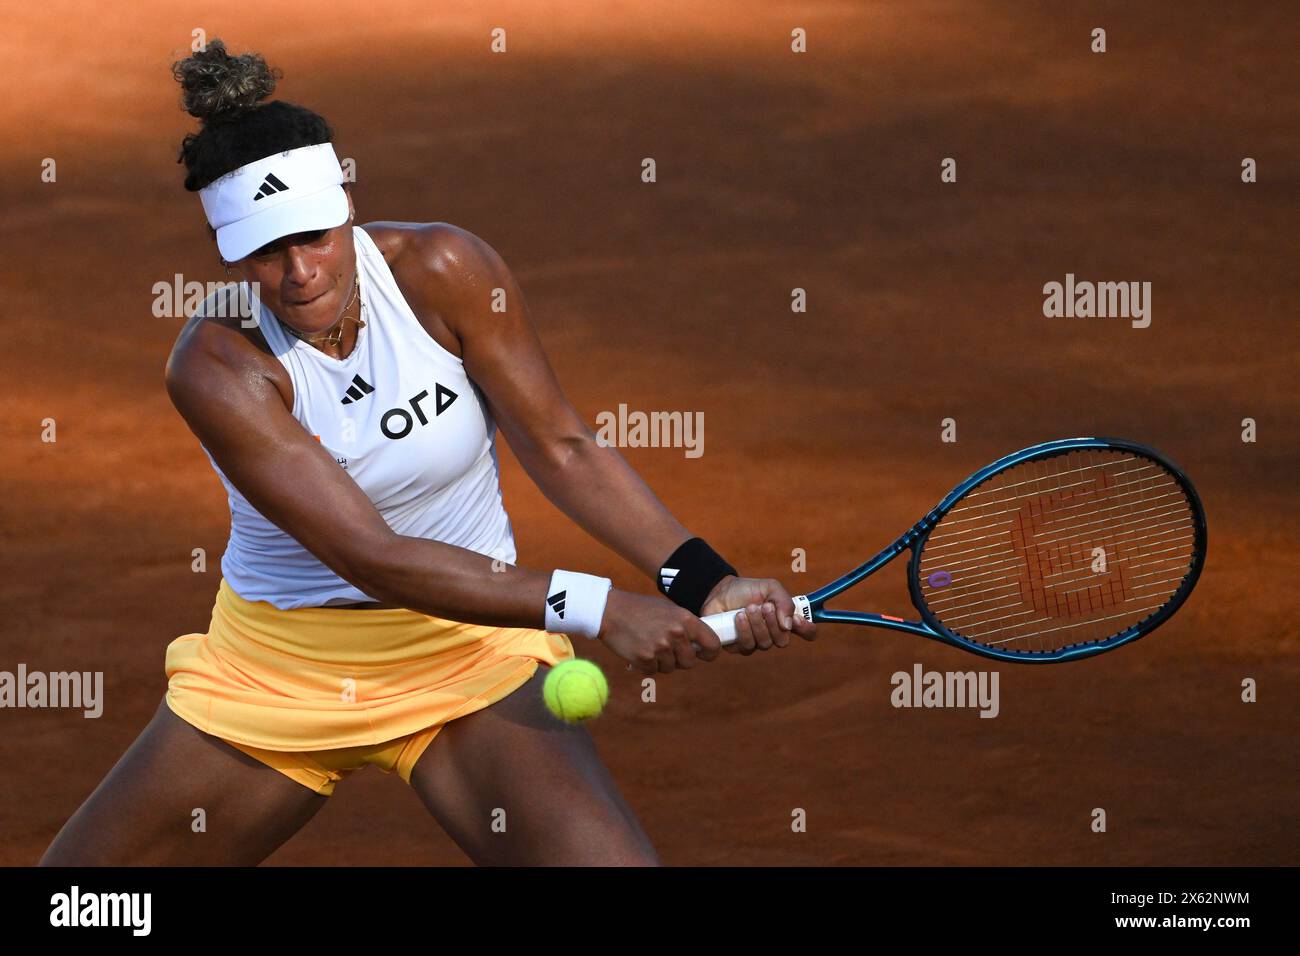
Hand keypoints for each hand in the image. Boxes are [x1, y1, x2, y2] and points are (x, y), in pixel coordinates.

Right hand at [597, 589, 723, 673]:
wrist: (610, 611)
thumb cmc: (641, 609)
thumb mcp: (669, 610)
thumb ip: (685, 626)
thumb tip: (701, 646)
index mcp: (685, 619)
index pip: (712, 644)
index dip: (710, 653)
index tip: (704, 655)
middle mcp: (675, 634)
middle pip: (690, 662)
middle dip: (680, 659)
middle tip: (667, 649)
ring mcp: (660, 648)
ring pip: (670, 668)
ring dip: (661, 662)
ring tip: (649, 644)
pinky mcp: (645, 659)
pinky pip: (653, 671)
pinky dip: (647, 665)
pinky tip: (639, 650)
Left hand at [699, 576, 817, 653]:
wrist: (720, 590)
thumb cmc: (747, 590)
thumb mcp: (770, 587)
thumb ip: (784, 601)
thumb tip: (788, 624)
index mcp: (785, 619)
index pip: (806, 632)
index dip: (807, 630)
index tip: (797, 620)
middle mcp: (773, 633)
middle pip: (783, 641)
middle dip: (773, 623)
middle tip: (765, 606)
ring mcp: (756, 642)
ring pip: (765, 644)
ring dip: (758, 624)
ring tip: (749, 608)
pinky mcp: (738, 646)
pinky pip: (747, 646)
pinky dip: (744, 630)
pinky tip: (738, 617)